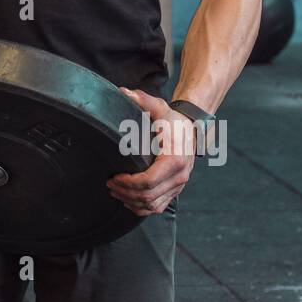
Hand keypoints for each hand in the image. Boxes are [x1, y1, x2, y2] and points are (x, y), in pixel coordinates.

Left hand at [106, 87, 195, 215]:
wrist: (192, 128)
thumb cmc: (173, 119)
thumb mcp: (160, 108)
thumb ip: (143, 100)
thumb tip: (124, 92)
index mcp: (174, 160)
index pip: (148, 181)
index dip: (128, 183)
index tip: (114, 177)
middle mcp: (180, 176)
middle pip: (148, 196)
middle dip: (125, 193)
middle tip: (109, 184)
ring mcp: (179, 185)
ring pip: (153, 205)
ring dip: (131, 202)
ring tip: (115, 192)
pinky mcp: (177, 189)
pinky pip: (159, 206)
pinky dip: (143, 208)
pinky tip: (128, 201)